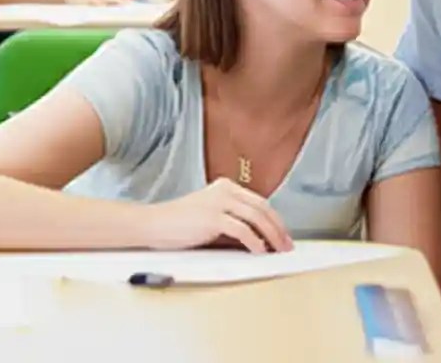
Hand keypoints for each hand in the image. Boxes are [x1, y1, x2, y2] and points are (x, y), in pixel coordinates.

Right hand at [143, 178, 293, 252]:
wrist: (154, 224)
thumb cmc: (178, 223)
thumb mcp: (210, 215)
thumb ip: (232, 220)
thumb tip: (259, 238)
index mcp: (225, 187)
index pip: (259, 202)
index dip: (275, 220)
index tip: (283, 235)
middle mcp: (224, 190)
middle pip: (262, 208)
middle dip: (278, 228)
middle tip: (287, 246)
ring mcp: (218, 202)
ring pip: (257, 218)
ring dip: (272, 236)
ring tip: (278, 251)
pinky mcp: (212, 218)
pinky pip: (243, 230)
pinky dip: (255, 243)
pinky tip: (260, 252)